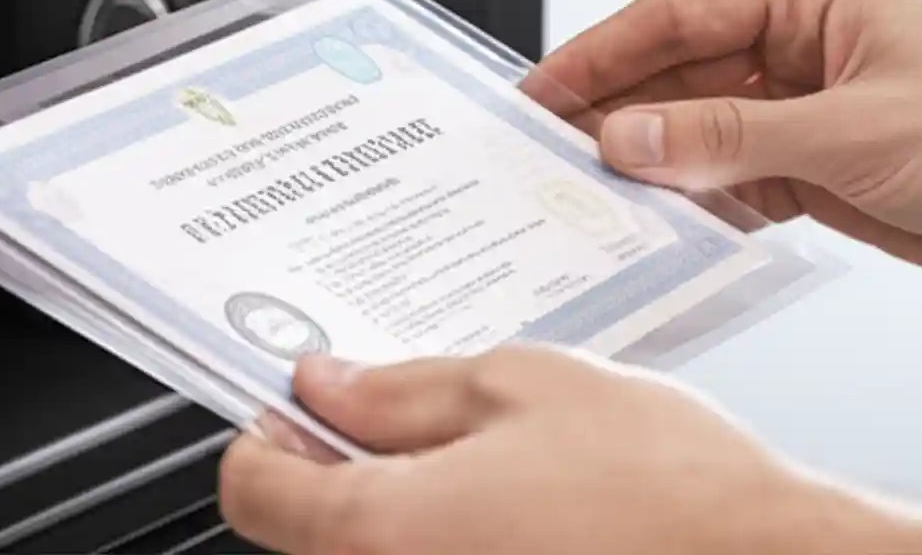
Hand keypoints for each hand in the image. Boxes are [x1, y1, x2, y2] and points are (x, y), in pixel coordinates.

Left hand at [218, 347, 921, 554]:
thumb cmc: (671, 484)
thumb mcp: (525, 387)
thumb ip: (404, 390)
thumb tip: (329, 386)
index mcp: (386, 532)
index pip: (250, 490)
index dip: (262, 434)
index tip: (293, 407)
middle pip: (304, 532)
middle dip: (330, 465)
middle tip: (386, 410)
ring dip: (391, 500)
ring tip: (467, 451)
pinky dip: (443, 535)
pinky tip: (506, 501)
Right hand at [526, 0, 921, 290]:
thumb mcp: (853, 132)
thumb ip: (729, 140)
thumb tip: (628, 139)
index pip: (680, 15)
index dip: (603, 52)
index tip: (543, 90)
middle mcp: (804, 46)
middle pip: (682, 74)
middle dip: (619, 115)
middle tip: (550, 156)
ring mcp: (810, 109)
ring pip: (703, 133)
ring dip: (655, 166)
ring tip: (592, 198)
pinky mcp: (821, 168)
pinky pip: (736, 180)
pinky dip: (700, 204)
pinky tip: (665, 226)